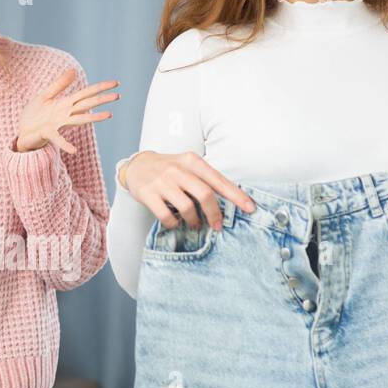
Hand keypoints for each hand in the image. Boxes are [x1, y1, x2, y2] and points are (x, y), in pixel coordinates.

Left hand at [13, 70, 118, 153]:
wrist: (21, 133)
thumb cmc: (33, 116)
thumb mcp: (45, 96)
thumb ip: (60, 84)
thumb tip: (74, 70)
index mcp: (65, 103)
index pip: (86, 93)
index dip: (100, 87)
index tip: (116, 83)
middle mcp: (65, 113)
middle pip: (87, 104)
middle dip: (102, 100)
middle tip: (118, 95)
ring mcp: (58, 124)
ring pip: (78, 119)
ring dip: (93, 117)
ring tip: (109, 115)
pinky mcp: (47, 133)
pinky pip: (57, 138)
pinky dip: (65, 144)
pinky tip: (74, 151)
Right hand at [124, 150, 254, 230]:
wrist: (138, 165)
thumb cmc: (169, 168)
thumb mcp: (189, 166)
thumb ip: (206, 179)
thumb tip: (230, 200)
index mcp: (192, 161)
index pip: (219, 180)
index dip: (236, 196)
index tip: (250, 208)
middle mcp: (178, 170)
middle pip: (205, 194)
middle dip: (215, 214)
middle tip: (218, 226)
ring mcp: (162, 182)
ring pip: (187, 207)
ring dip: (194, 221)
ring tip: (195, 225)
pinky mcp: (148, 194)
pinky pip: (166, 215)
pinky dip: (174, 223)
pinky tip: (176, 222)